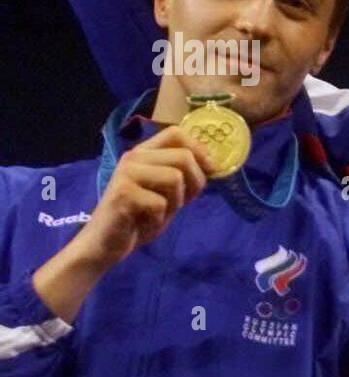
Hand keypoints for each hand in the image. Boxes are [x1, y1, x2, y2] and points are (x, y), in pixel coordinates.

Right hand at [73, 126, 212, 268]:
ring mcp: (126, 174)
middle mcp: (133, 157)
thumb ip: (184, 175)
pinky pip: (160, 203)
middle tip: (181, 202)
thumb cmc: (140, 217)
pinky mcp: (122, 194)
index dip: (199, 150)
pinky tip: (143, 222)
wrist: (107, 243)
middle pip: (183, 157)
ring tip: (157, 211)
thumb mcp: (169, 192)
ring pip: (175, 178)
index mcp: (144, 153)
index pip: (176, 133)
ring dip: (175, 202)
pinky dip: (159, 218)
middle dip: (194, 183)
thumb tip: (213, 163)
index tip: (209, 170)